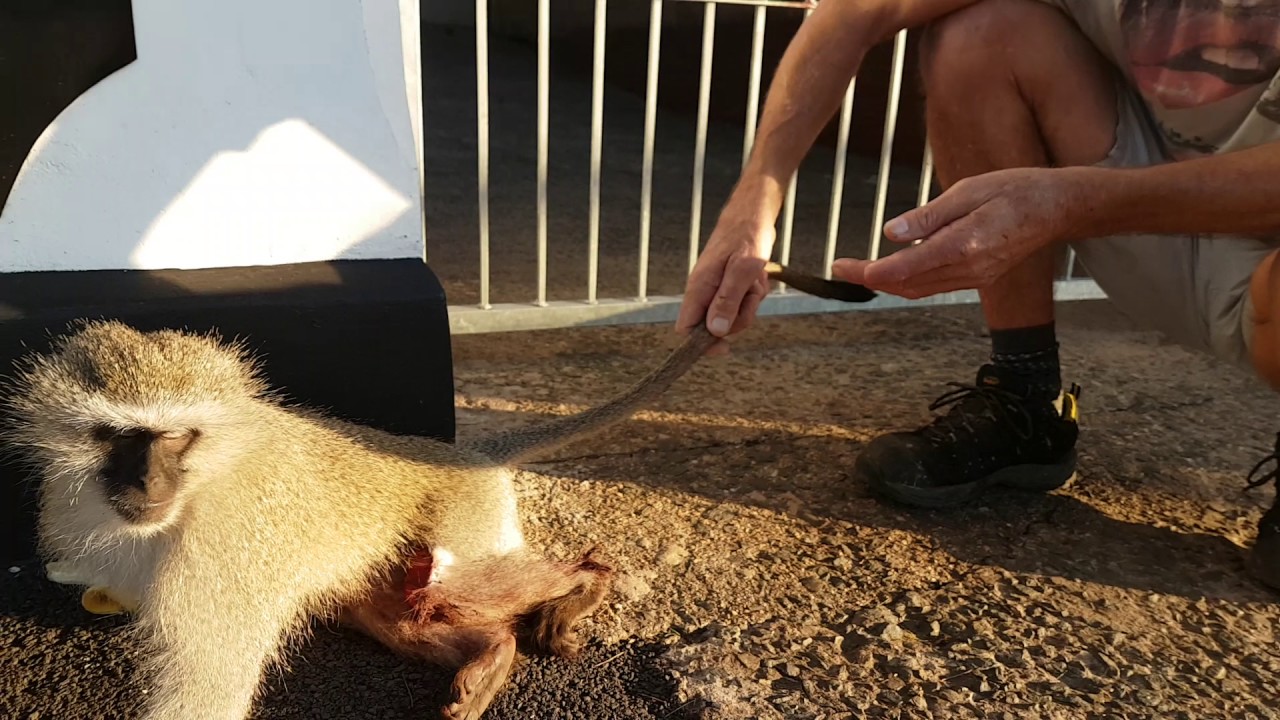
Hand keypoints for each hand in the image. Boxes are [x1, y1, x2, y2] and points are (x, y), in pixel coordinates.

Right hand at [675, 209, 776, 355]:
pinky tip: (756, 277)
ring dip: (749, 303)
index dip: (701, 344)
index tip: (725, 346)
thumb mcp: (742, 270)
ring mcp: (715, 290)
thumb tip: (715, 332)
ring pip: (732, 316)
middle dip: (738, 318)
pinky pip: (742, 304)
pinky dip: (753, 294)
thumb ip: (727, 301)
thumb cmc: (746, 238)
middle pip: (714, 328)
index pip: (685, 330)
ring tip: (754, 280)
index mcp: (698, 289)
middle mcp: (703, 292)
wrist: (752, 215)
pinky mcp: (727, 287)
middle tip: (750, 295)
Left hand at [831, 167, 1079, 298]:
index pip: (905, 267)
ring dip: (888, 283)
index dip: (870, 271)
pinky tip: (893, 270)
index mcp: (964, 245)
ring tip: (859, 270)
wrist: (1056, 208)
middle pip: (907, 284)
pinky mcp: (979, 278)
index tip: (844, 266)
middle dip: (870, 278)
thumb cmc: (1014, 189)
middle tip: (841, 268)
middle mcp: (969, 269)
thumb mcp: (968, 191)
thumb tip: (891, 233)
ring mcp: (976, 278)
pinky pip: (935, 286)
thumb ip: (928, 216)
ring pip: (920, 289)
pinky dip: (909, 281)